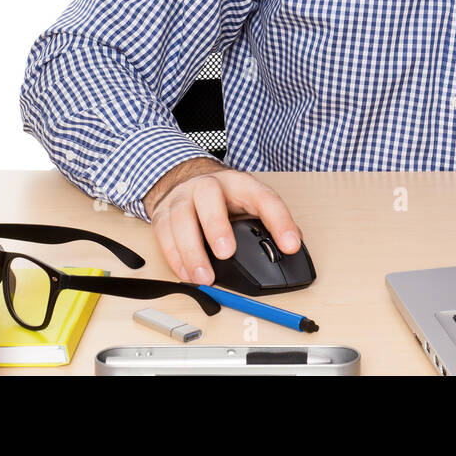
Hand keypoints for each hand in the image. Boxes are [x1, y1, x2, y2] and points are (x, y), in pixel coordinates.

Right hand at [143, 157, 302, 284]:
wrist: (187, 179)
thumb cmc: (224, 196)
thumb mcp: (250, 200)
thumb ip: (269, 221)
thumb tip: (292, 244)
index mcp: (239, 183)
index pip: (263, 197)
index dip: (279, 221)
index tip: (290, 246)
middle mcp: (209, 185)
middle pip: (209, 197)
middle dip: (217, 226)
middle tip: (226, 253)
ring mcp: (183, 197)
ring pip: (182, 218)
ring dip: (192, 251)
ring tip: (204, 277)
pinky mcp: (163, 213)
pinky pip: (165, 235)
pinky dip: (175, 258)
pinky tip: (188, 274)